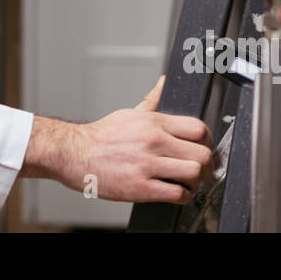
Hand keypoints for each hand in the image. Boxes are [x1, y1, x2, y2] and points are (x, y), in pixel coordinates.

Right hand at [21, 76, 213, 203]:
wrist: (74, 154)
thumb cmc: (101, 137)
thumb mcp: (129, 113)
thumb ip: (152, 99)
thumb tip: (164, 82)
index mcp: (153, 123)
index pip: (198, 128)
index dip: (206, 141)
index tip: (203, 147)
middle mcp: (153, 141)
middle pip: (202, 153)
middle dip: (204, 164)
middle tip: (198, 169)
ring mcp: (147, 165)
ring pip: (193, 174)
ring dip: (194, 182)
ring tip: (186, 182)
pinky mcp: (141, 188)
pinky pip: (177, 195)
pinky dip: (182, 197)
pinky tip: (174, 192)